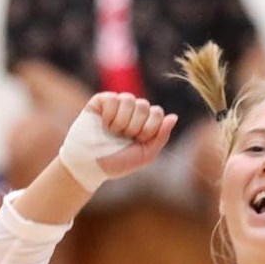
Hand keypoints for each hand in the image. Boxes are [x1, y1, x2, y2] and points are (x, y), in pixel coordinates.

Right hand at [60, 92, 176, 190]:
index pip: (157, 113)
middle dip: (134, 126)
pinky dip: (109, 114)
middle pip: (144, 105)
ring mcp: (116, 105)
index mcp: (145, 122)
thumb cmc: (117, 162)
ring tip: (112, 132)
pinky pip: (113, 98)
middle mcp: (132, 111)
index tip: (137, 141)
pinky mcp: (101, 101)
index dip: (149, 128)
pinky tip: (103, 124)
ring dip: (122, 121)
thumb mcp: (145, 155)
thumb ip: (161, 136)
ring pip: (129, 98)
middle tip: (123, 137)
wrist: (90, 165)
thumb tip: (174, 116)